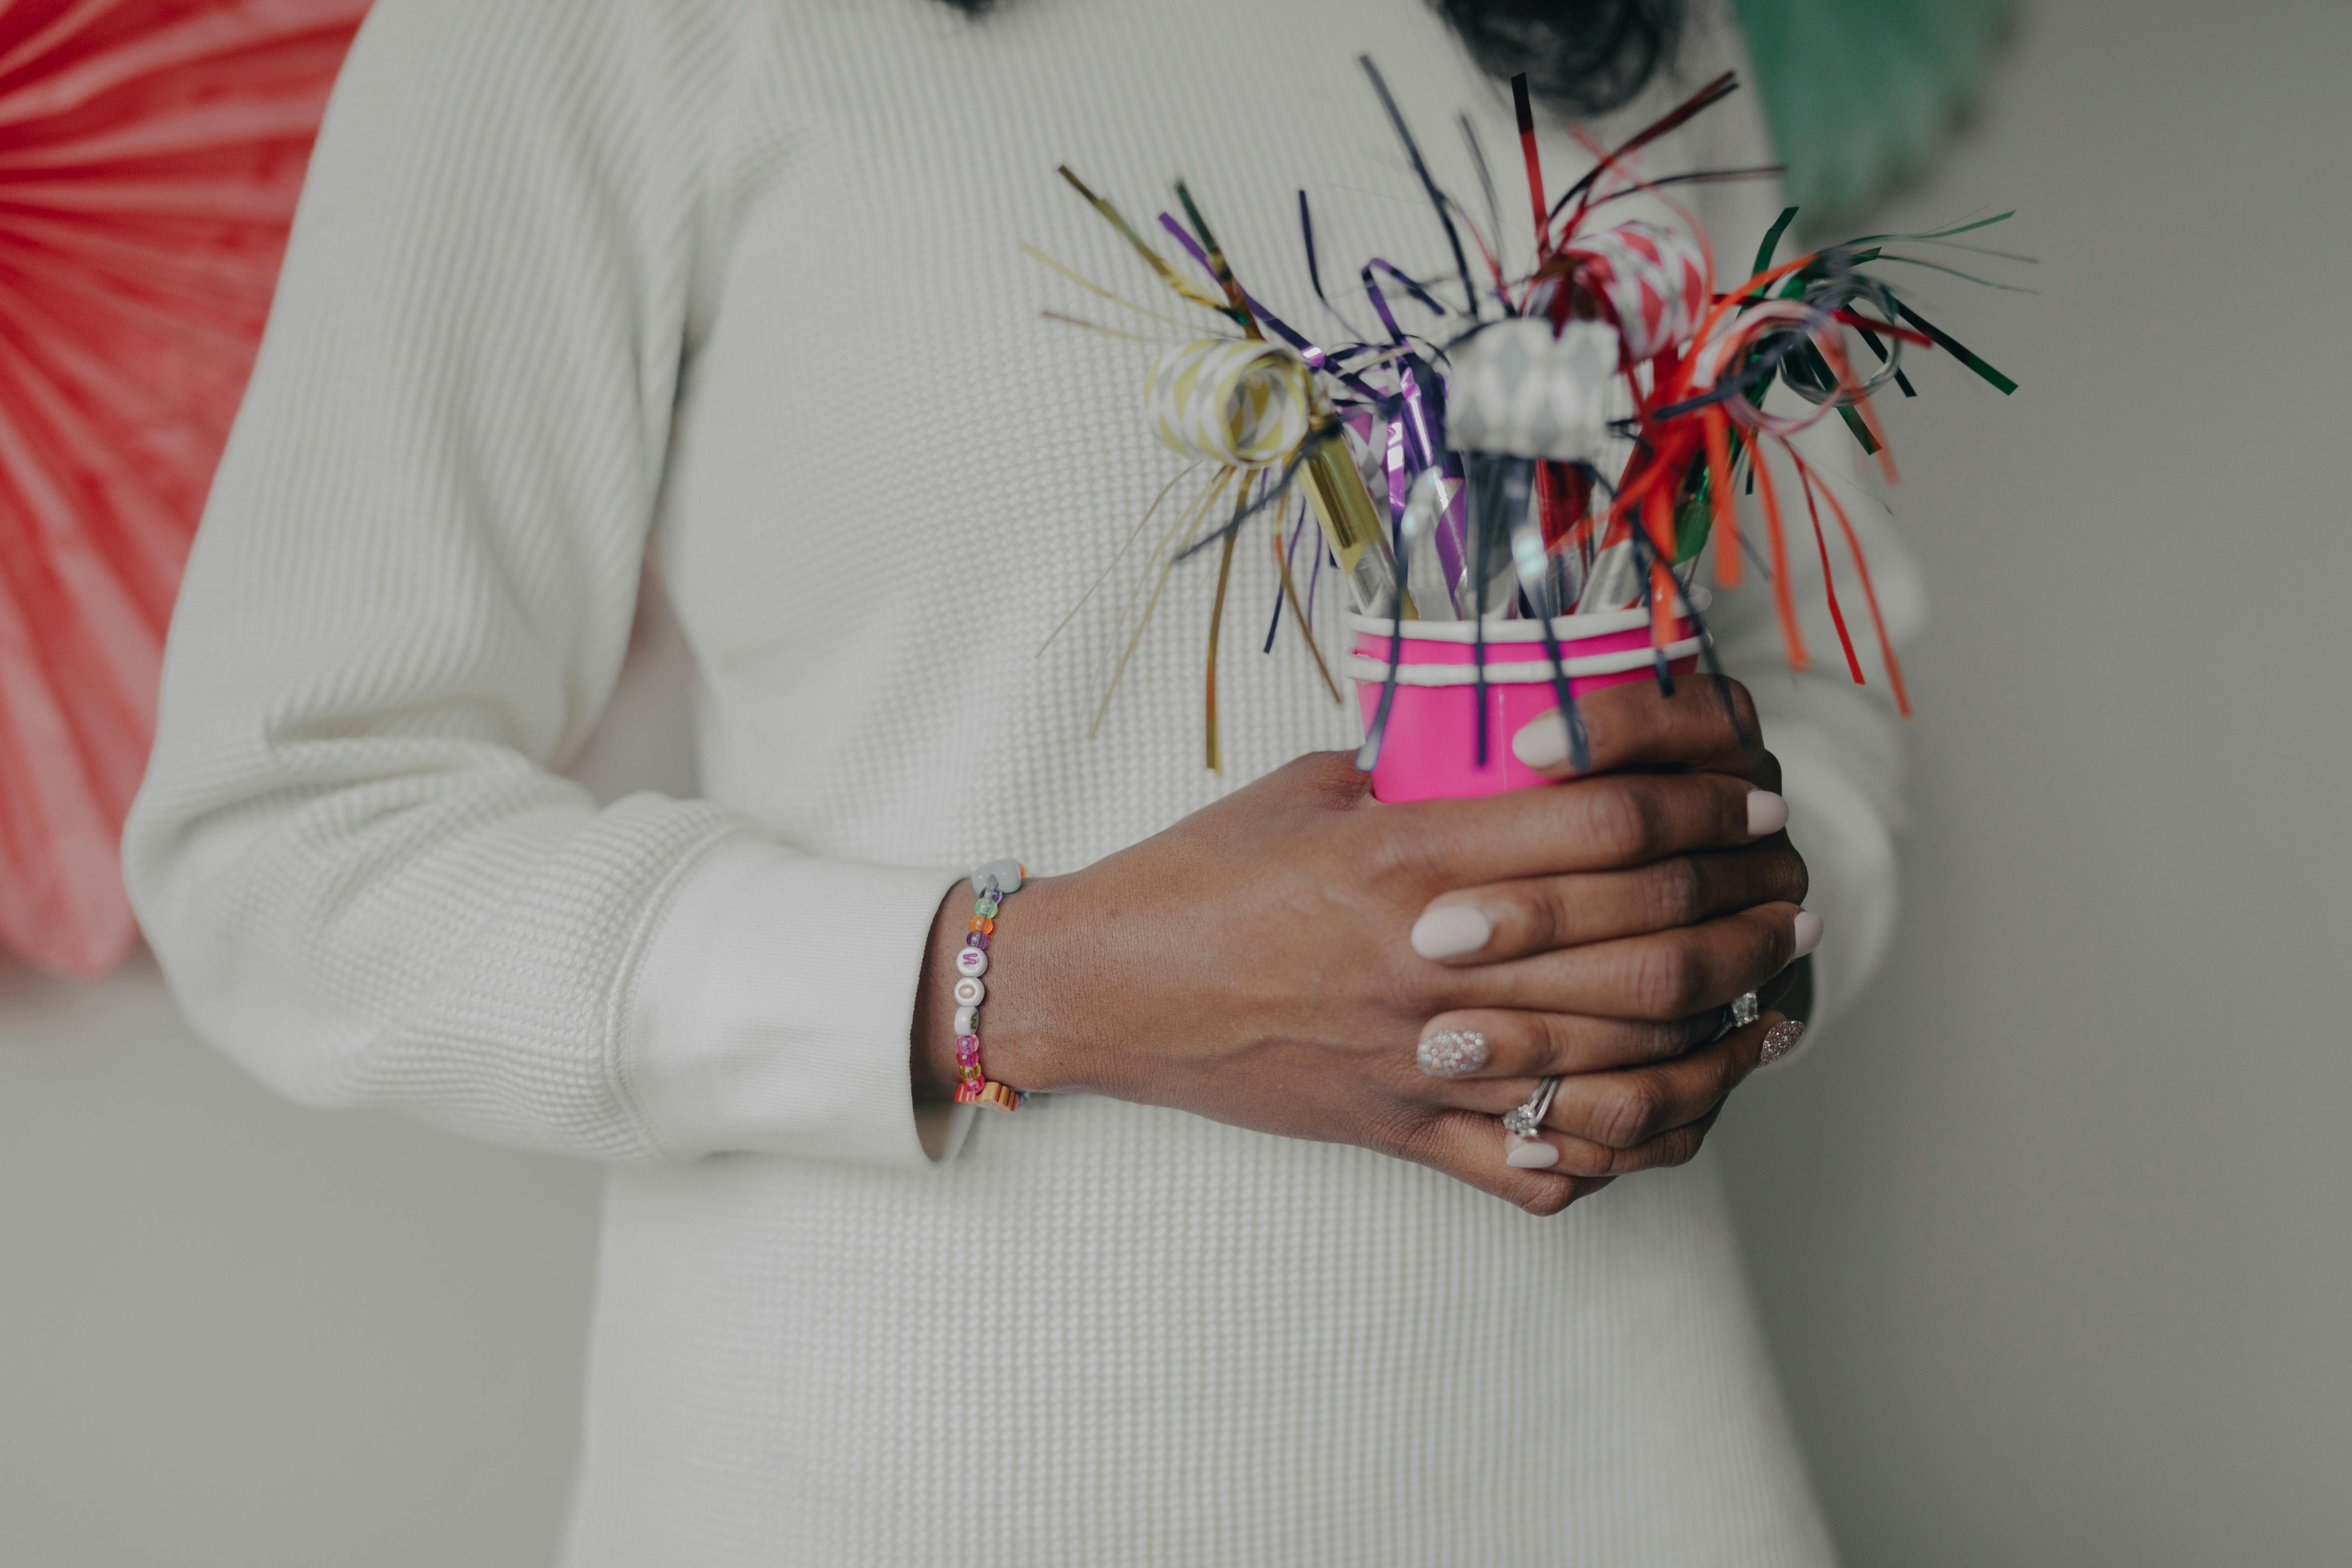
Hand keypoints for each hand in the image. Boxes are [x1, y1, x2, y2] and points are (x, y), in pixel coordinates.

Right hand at [912, 677, 1810, 1214]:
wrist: (1106, 989)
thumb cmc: (1199, 876)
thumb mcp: (1307, 790)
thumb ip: (1416, 774)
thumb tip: (1508, 754)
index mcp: (1405, 857)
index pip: (1605, 829)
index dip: (1702, 805)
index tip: (1752, 798)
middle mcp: (1429, 961)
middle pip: (1640, 948)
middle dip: (1740, 920)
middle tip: (1788, 897)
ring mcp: (1421, 1059)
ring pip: (1618, 1066)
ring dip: (1718, 1035)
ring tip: (1771, 1005)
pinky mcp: (1404, 1130)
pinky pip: (1544, 1165)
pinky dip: (1626, 1146)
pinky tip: (1678, 1110)